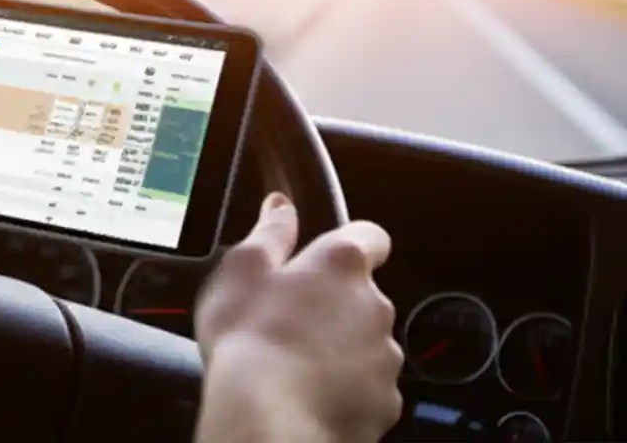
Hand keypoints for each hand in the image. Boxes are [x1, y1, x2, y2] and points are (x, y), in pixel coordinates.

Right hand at [195, 194, 402, 442]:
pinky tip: (312, 395)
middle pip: (363, 295)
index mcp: (342, 264)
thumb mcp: (241, 271)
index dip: (350, 243)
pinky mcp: (386, 400)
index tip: (325, 257)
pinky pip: (369, 387)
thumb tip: (281, 206)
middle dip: (335, 305)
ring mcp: (385, 356)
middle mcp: (375, 304)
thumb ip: (269, 232)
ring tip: (296, 364)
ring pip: (367, 343)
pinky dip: (347, 389)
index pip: (369, 235)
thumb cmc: (249, 341)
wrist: (269, 419)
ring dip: (342, 348)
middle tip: (291, 321)